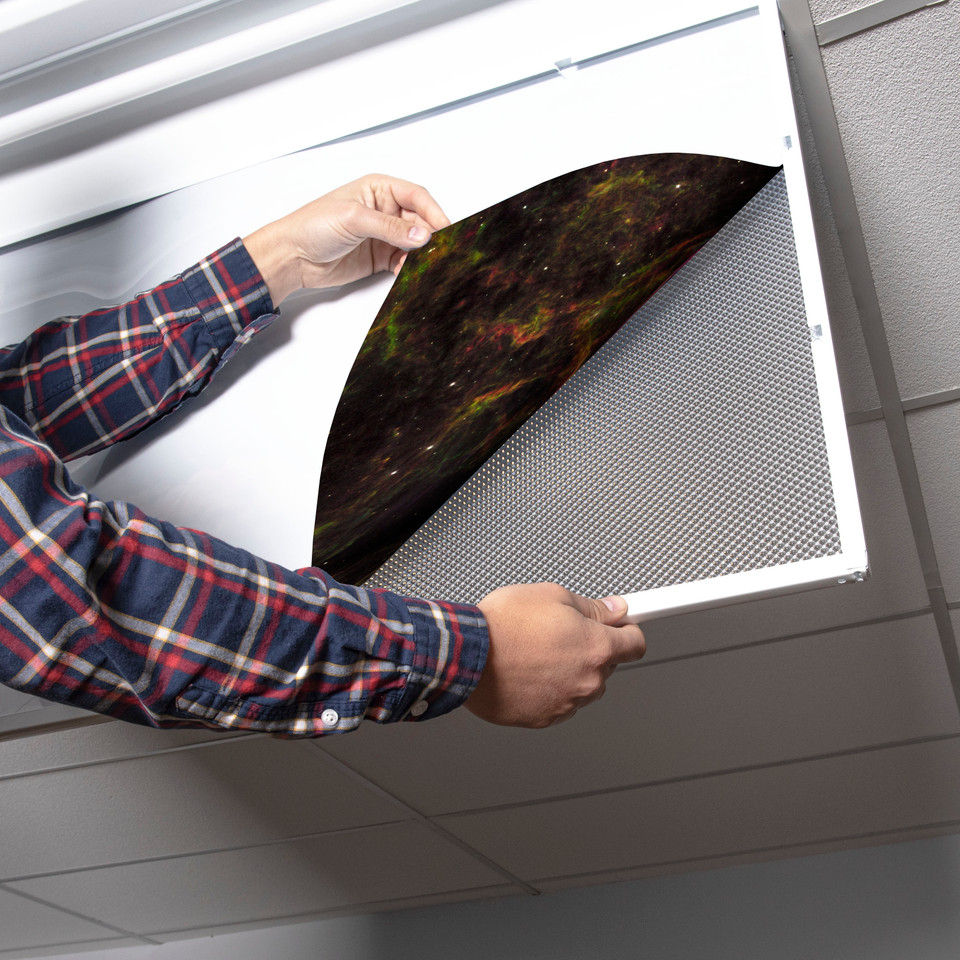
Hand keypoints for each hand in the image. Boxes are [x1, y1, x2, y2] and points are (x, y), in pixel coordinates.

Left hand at [243, 174, 449, 304]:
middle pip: (421, 221)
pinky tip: (406, 273)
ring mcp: (384, 235)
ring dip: (421, 255)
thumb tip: (422, 234)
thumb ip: (390, 227)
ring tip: (421, 265)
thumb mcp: (353, 219)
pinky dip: (410, 268)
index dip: (433, 212)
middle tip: (438, 251)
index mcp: (378, 189)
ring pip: (415, 244)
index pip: (417, 196)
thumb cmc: (312, 226)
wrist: (293, 257)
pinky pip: (405, 262)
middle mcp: (385, 210)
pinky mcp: (381, 257)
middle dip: (431, 236)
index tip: (445, 229)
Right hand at [466, 583, 645, 727]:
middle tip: (562, 632)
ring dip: (570, 671)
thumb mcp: (552, 595)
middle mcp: (588, 681)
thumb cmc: (502, 625)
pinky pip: (559, 702)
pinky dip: (550, 689)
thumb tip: (612, 609)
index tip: (623, 625)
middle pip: (607, 665)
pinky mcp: (544, 718)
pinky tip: (528, 670)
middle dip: (591, 648)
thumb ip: (591, 606)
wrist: (465, 656)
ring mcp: (567, 703)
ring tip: (538, 652)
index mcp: (596, 647)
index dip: (628, 630)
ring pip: (582, 685)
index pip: (636, 643)